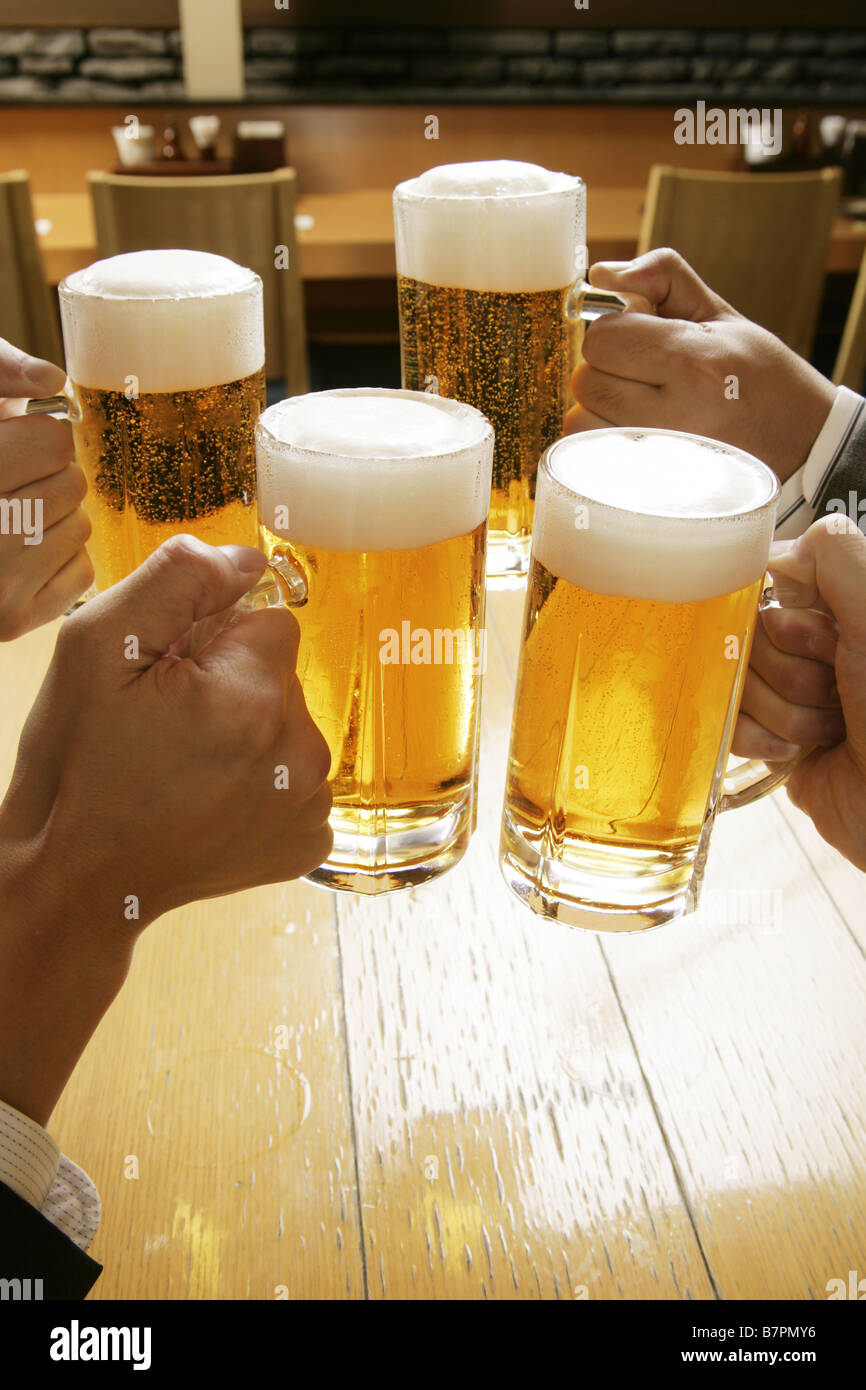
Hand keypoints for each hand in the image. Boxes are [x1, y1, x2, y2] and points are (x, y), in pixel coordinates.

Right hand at [0, 337, 92, 637]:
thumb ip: (0, 370)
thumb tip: (51, 379)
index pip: (54, 442)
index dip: (37, 437)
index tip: (8, 450)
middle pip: (72, 483)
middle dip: (48, 477)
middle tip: (11, 487)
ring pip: (80, 526)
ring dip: (55, 517)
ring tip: (12, 519)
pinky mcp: (13, 622)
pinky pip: (83, 569)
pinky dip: (61, 561)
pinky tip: (20, 557)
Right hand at [0, 536, 331, 1121]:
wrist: (78, 880)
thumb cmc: (79, 764)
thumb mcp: (97, 645)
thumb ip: (179, 579)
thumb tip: (244, 559)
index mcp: (255, 696)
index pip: (269, 620)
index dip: (212, 642)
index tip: (169, 680)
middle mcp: (302, 751)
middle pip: (283, 675)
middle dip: (234, 686)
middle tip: (169, 730)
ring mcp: (310, 804)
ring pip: (291, 725)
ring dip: (249, 734)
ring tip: (185, 770)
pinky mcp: (309, 841)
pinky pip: (297, 779)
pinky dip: (261, 784)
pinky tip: (209, 803)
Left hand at [564, 248, 835, 483]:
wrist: (800, 446)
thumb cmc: (758, 378)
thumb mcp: (720, 315)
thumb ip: (661, 279)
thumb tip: (601, 275)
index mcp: (693, 361)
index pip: (603, 337)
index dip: (616, 331)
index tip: (643, 338)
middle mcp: (674, 412)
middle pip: (586, 379)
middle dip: (607, 368)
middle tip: (645, 374)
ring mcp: (660, 456)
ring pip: (580, 420)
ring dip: (600, 408)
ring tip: (643, 405)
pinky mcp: (649, 486)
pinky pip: (590, 457)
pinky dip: (602, 441)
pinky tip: (637, 434)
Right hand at [738, 516, 865, 871]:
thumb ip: (837, 559)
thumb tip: (782, 546)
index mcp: (842, 608)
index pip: (769, 585)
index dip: (785, 619)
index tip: (819, 639)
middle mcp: (814, 645)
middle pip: (746, 636)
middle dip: (786, 670)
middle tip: (836, 689)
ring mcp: (789, 691)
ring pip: (735, 681)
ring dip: (783, 711)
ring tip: (831, 727)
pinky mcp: (768, 737)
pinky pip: (727, 723)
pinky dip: (760, 739)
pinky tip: (802, 750)